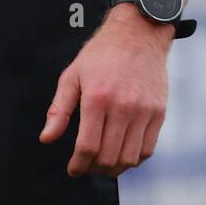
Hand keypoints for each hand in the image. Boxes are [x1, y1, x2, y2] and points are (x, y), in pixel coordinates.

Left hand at [39, 9, 169, 175]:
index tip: (73, 169)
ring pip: (129, 158)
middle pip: (108, 157)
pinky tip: (121, 153)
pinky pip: (147, 150)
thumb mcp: (73, 75)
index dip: (78, 165)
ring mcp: (143, 111)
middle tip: (86, 166)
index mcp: (97, 97)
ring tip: (103, 164)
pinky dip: (134, 159)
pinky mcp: (159, 113)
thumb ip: (59, 109)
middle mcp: (122, 106)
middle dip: (93, 169)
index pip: (87, 147)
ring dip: (114, 169)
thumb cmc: (101, 55)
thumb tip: (46, 139)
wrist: (138, 34)